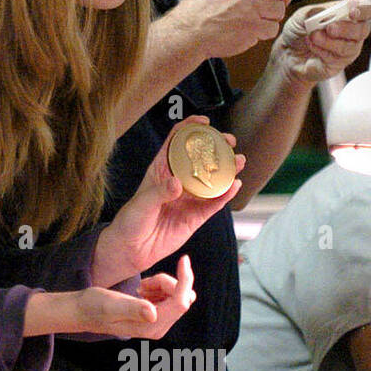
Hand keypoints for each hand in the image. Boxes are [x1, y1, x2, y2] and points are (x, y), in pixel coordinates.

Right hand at [41, 256, 196, 341]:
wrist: (83, 311)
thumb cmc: (93, 307)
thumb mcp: (110, 305)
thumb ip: (132, 309)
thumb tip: (152, 313)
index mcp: (150, 326)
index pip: (180, 303)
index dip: (185, 280)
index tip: (183, 258)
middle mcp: (157, 327)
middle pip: (182, 299)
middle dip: (168, 283)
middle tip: (145, 280)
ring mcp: (157, 323)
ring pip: (177, 297)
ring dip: (162, 285)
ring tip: (140, 286)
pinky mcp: (154, 317)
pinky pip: (169, 298)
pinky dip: (159, 288)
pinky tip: (141, 289)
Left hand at [93, 117, 243, 283]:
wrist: (132, 249)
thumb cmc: (131, 221)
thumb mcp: (141, 204)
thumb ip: (159, 193)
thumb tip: (177, 183)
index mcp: (162, 169)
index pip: (177, 142)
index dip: (190, 128)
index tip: (204, 122)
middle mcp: (178, 180)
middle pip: (201, 158)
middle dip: (217, 146)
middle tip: (229, 141)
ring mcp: (189, 198)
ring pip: (213, 179)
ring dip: (227, 169)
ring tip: (239, 161)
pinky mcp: (197, 216)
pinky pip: (215, 203)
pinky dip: (226, 194)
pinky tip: (235, 185)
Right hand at [173, 0, 293, 59]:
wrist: (187, 33)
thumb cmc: (196, 11)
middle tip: (277, 2)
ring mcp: (252, 9)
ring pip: (279, 9)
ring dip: (272, 16)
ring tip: (255, 19)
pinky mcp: (254, 28)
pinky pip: (272, 28)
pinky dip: (264, 32)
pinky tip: (250, 31)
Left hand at [270, 0, 370, 85]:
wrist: (286, 53)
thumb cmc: (299, 32)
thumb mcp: (302, 16)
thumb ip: (315, 11)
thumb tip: (327, 10)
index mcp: (347, 14)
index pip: (366, 10)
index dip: (363, 10)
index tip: (352, 11)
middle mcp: (351, 32)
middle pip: (362, 30)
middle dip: (346, 28)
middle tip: (329, 28)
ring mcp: (347, 49)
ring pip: (349, 46)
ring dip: (329, 41)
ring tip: (313, 36)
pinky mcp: (338, 63)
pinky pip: (336, 58)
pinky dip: (321, 50)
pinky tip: (311, 45)